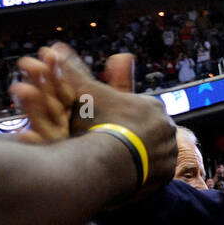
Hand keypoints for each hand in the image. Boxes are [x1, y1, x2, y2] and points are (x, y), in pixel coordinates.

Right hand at [11, 43, 177, 198]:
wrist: (112, 160)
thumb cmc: (99, 123)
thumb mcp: (86, 95)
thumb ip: (73, 74)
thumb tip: (54, 48)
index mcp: (152, 105)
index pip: (137, 109)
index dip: (120, 117)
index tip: (108, 126)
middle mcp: (167, 126)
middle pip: (147, 130)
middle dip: (132, 136)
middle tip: (112, 146)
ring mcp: (169, 151)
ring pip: (154, 151)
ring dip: (140, 155)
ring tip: (119, 162)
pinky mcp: (168, 173)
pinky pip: (157, 172)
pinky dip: (145, 173)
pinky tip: (129, 175)